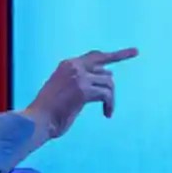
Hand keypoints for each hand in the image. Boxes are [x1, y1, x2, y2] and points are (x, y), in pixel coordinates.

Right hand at [22, 48, 137, 139]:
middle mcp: (73, 66)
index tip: (131, 51)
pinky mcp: (83, 90)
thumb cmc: (49, 113)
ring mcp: (78, 77)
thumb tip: (107, 79)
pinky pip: (107, 94)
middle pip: (105, 62)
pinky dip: (109, 105)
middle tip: (135, 51)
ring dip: (111, 98)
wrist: (36, 122)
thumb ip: (83, 82)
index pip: (94, 56)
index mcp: (67, 65)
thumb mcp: (65, 91)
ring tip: (107, 111)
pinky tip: (106, 114)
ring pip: (108, 82)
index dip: (114, 54)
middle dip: (121, 55)